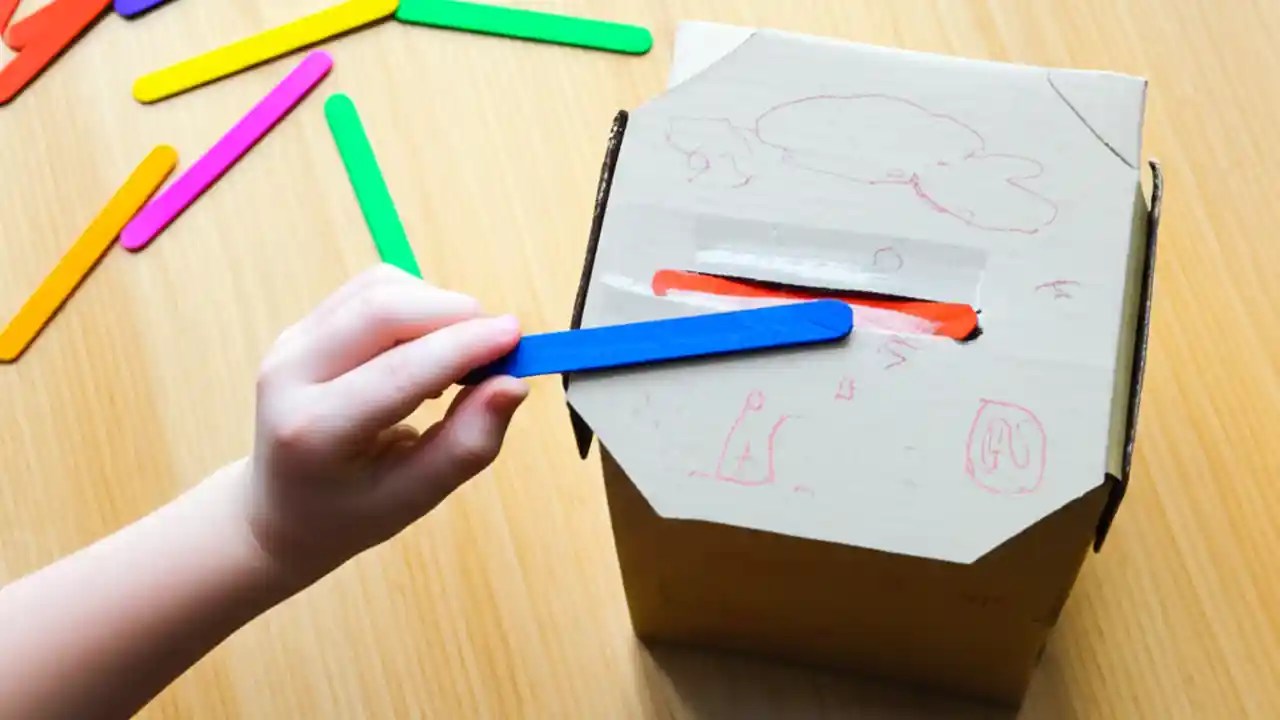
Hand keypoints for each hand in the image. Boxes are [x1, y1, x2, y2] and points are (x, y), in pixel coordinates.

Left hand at [244, 265, 528, 581]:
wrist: (279, 510)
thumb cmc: (351, 512)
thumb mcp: (415, 497)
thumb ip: (468, 444)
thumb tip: (514, 384)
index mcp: (314, 431)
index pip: (399, 371)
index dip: (464, 346)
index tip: (517, 337)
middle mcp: (290, 374)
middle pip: (382, 307)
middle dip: (454, 314)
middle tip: (496, 348)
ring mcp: (290, 342)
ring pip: (379, 287)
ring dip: (437, 307)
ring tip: (458, 359)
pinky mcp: (303, 326)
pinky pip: (371, 290)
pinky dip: (417, 306)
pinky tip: (428, 349)